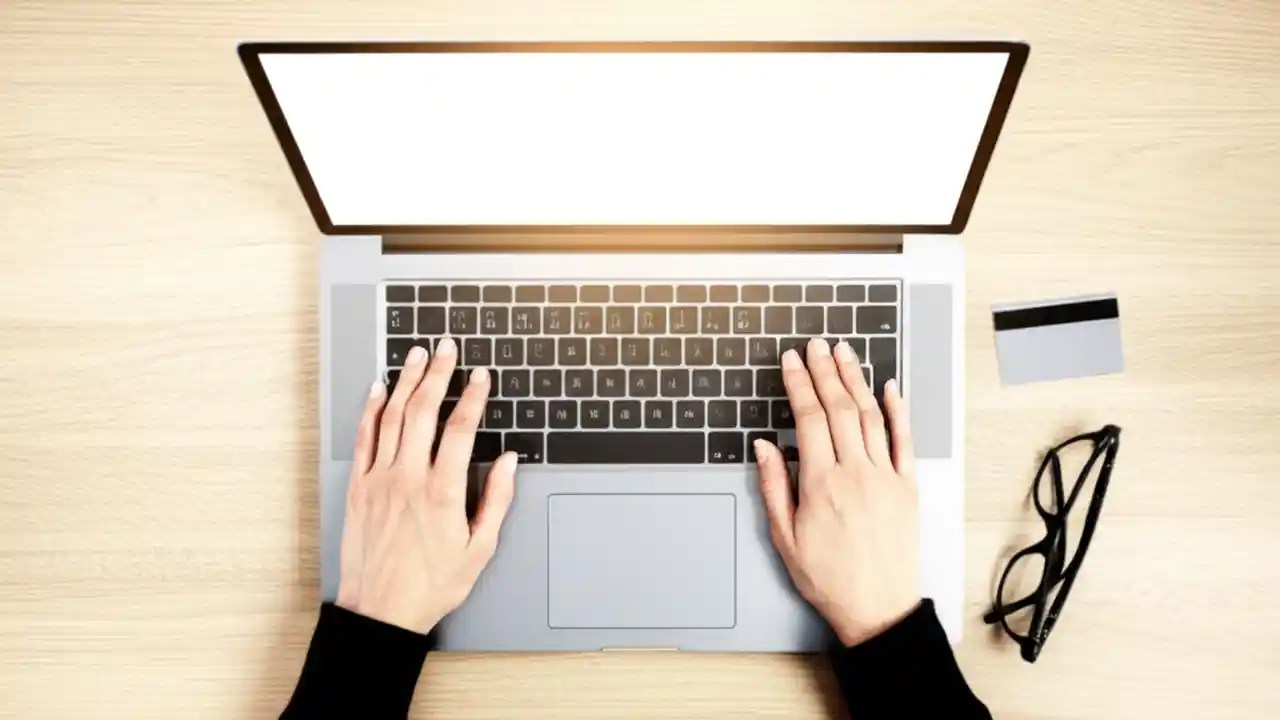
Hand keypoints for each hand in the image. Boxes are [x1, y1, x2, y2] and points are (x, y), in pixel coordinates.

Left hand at [336, 338, 517, 633]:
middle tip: (447, 348)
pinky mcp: (358, 488)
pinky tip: (379, 390)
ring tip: (417, 356)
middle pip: (424, 412)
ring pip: (392, 418)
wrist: (380, 611)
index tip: (480, 376)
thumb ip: (496, 500)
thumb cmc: (431, 585)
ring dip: (406, 382)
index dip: (473, 397)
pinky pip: (364, 439)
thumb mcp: (479, 549)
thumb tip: (508, 462)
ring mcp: (378, 480)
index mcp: (442, 493)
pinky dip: (371, 410)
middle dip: (438, 374)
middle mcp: (408, 479)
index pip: (460, 430)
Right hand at [753, 338, 919, 646]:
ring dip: (856, 379)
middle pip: (840, 408)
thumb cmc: (828, 579)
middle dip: (825, 371)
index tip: (791, 361)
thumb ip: (773, 487)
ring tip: (845, 353)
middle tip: (816, 344)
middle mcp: (856, 474)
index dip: (798, 384)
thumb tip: (764, 446)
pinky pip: (904, 440)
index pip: (808, 419)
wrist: (877, 609)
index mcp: (821, 484)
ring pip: (871, 416)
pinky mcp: (908, 488)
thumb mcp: (784, 538)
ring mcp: (886, 478)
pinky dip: (898, 410)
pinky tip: (890, 387)